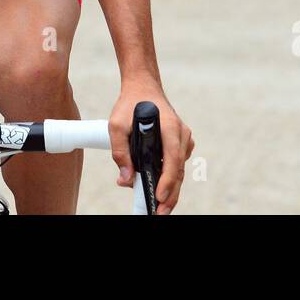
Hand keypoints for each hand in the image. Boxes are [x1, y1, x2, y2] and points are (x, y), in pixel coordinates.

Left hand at [108, 77, 193, 214]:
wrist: (143, 86)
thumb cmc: (130, 104)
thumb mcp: (117, 125)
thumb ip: (120, 152)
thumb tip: (125, 179)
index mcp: (170, 127)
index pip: (173, 160)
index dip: (167, 182)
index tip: (159, 197)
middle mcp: (181, 133)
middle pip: (179, 170)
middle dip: (171, 195)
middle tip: (160, 212)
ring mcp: (183, 138)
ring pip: (179, 169)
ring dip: (170, 188)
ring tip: (159, 206)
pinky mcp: (179, 142)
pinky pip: (177, 163)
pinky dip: (170, 176)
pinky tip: (159, 187)